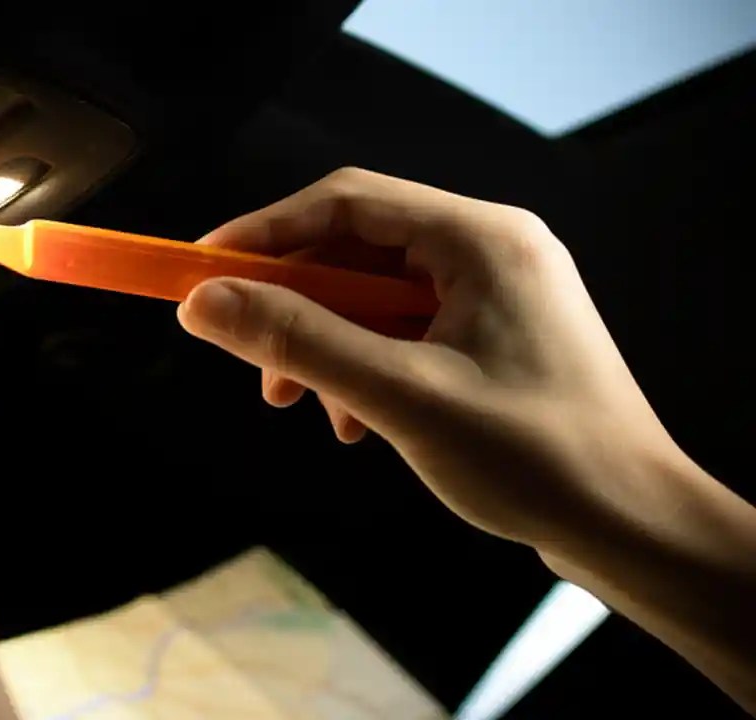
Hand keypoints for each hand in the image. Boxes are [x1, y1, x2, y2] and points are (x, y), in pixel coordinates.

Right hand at [177, 167, 679, 547]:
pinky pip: (405, 329)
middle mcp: (491, 249)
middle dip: (297, 305)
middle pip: (358, 250)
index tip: (202, 269)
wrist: (631, 524)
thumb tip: (205, 305)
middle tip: (255, 362)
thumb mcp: (400, 395)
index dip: (266, 231)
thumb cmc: (535, 456)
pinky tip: (359, 421)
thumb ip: (299, 341)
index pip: (348, 201)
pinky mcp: (496, 335)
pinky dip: (366, 367)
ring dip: (329, 346)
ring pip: (376, 297)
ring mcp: (497, 293)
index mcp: (480, 238)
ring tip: (311, 407)